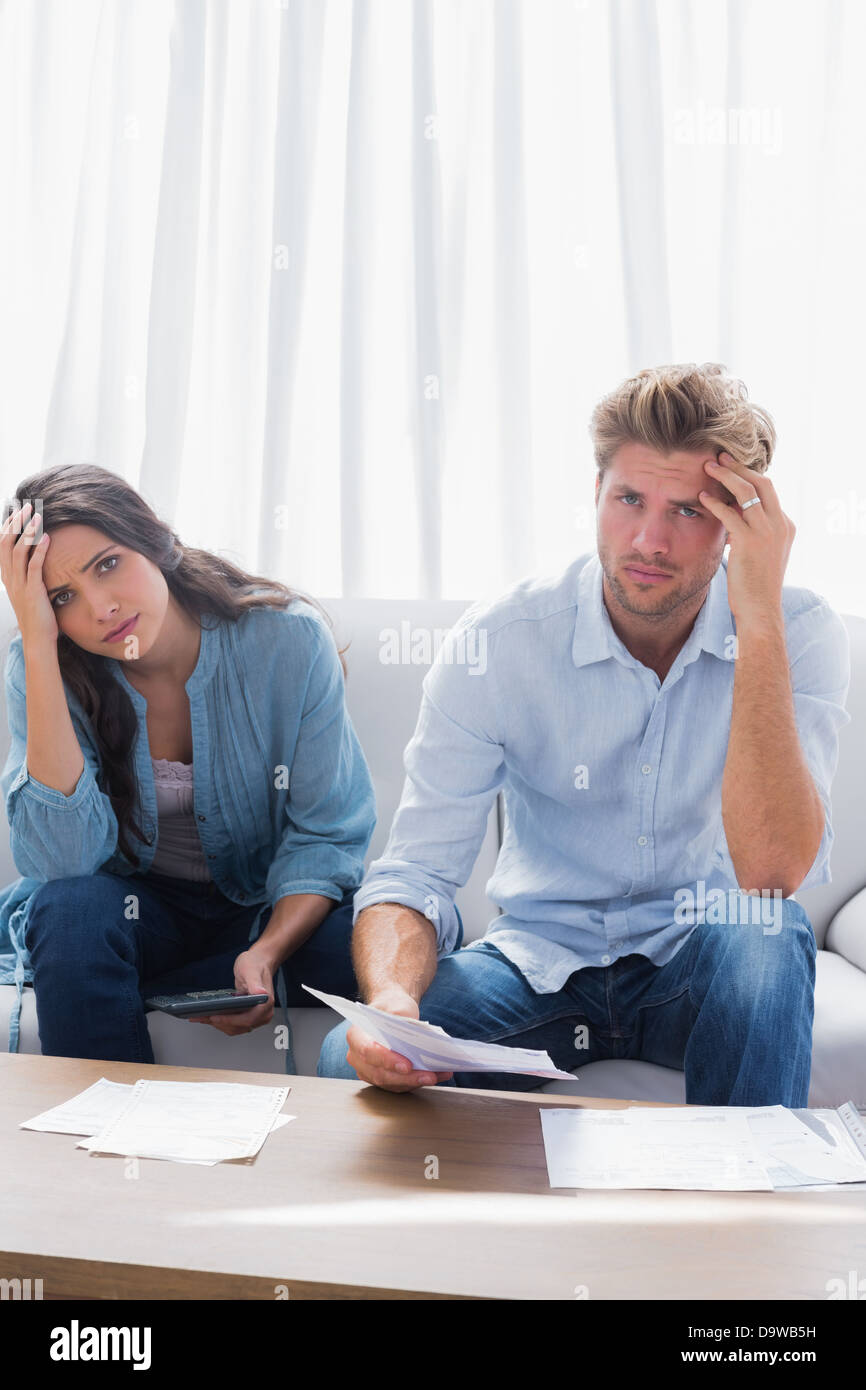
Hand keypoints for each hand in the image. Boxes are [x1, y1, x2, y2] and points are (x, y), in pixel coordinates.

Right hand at [0, 501, 57, 645]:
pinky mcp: (33, 591)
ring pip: (18, 551)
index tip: (16, 511)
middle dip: (16, 522)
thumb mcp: (28, 591)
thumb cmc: (37, 615)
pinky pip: (34, 566)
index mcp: (8, 576)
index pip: (2, 546)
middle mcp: (10, 578)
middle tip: (27, 506)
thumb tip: (35, 558)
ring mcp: (20, 584)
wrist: (38, 639)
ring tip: (38, 516)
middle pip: (6, 543)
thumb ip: (28, 574)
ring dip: (28, 531)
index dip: (8, 526)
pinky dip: (40, 549)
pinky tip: (47, 537)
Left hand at [188, 949, 274, 1035]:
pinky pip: (233, 1024)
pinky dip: (221, 1022)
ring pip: (234, 1028)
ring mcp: (255, 1016)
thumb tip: (261, 993)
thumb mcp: (251, 971)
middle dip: (220, 1023)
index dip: (230, 1021)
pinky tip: (209, 1016)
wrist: (257, 962)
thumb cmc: (255, 965)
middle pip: (239, 1026)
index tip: (215, 1017)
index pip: (247, 1020)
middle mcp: (262, 1014)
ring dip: (218, 1024)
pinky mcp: (246, 1016)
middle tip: (202, 1016)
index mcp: (265, 1005)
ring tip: (202, 1016)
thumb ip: (255, 983)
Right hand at [345, 987, 452, 1091]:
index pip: (368, 1051)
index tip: (407, 1065)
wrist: (392, 1012)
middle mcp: (357, 1057)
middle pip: (379, 1073)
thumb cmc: (391, 1007)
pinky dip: (418, 1082)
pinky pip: (399, 1085)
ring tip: (437, 1075)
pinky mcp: (383, 1079)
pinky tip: (436, 1075)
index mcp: (356, 1035)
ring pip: (391, 1083)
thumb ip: (402, 1017)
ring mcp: (368, 1071)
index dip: (387, 1060)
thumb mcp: (397, 1004)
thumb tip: (416, 1035)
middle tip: (429, 1075)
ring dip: (416, 1082)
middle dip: (407, 1077)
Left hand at [699, 451, 794, 626]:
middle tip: (719, 456)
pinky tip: (701, 497)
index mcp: (786, 526)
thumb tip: (730, 520)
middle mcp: (780, 525)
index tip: (730, 468)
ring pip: (747, 491)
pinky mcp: (749, 542)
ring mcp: (767, 532)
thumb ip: (749, 534)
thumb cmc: (755, 587)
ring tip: (708, 467)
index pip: (768, 491)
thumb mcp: (759, 555)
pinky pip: (730, 513)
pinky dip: (714, 502)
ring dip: (726, 475)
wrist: (760, 610)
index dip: (748, 476)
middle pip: (761, 482)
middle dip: (739, 466)